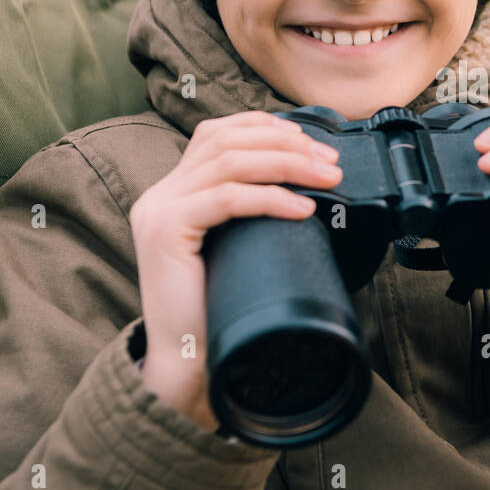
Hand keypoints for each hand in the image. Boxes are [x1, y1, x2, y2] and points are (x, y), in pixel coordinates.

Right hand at [127, 110, 342, 430]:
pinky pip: (226, 199)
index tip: (314, 143)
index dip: (267, 128)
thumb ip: (253, 213)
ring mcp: (158, 210)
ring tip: (327, 179)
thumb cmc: (221, 308)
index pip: (218, 133)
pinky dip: (270, 197)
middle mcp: (161, 194)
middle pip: (227, 140)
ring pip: (230, 162)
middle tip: (331, 163)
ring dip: (288, 164)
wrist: (189, 361)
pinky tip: (301, 208)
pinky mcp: (165, 231)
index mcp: (175, 192)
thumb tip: (308, 185)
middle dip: (287, 144)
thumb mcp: (239, 247)